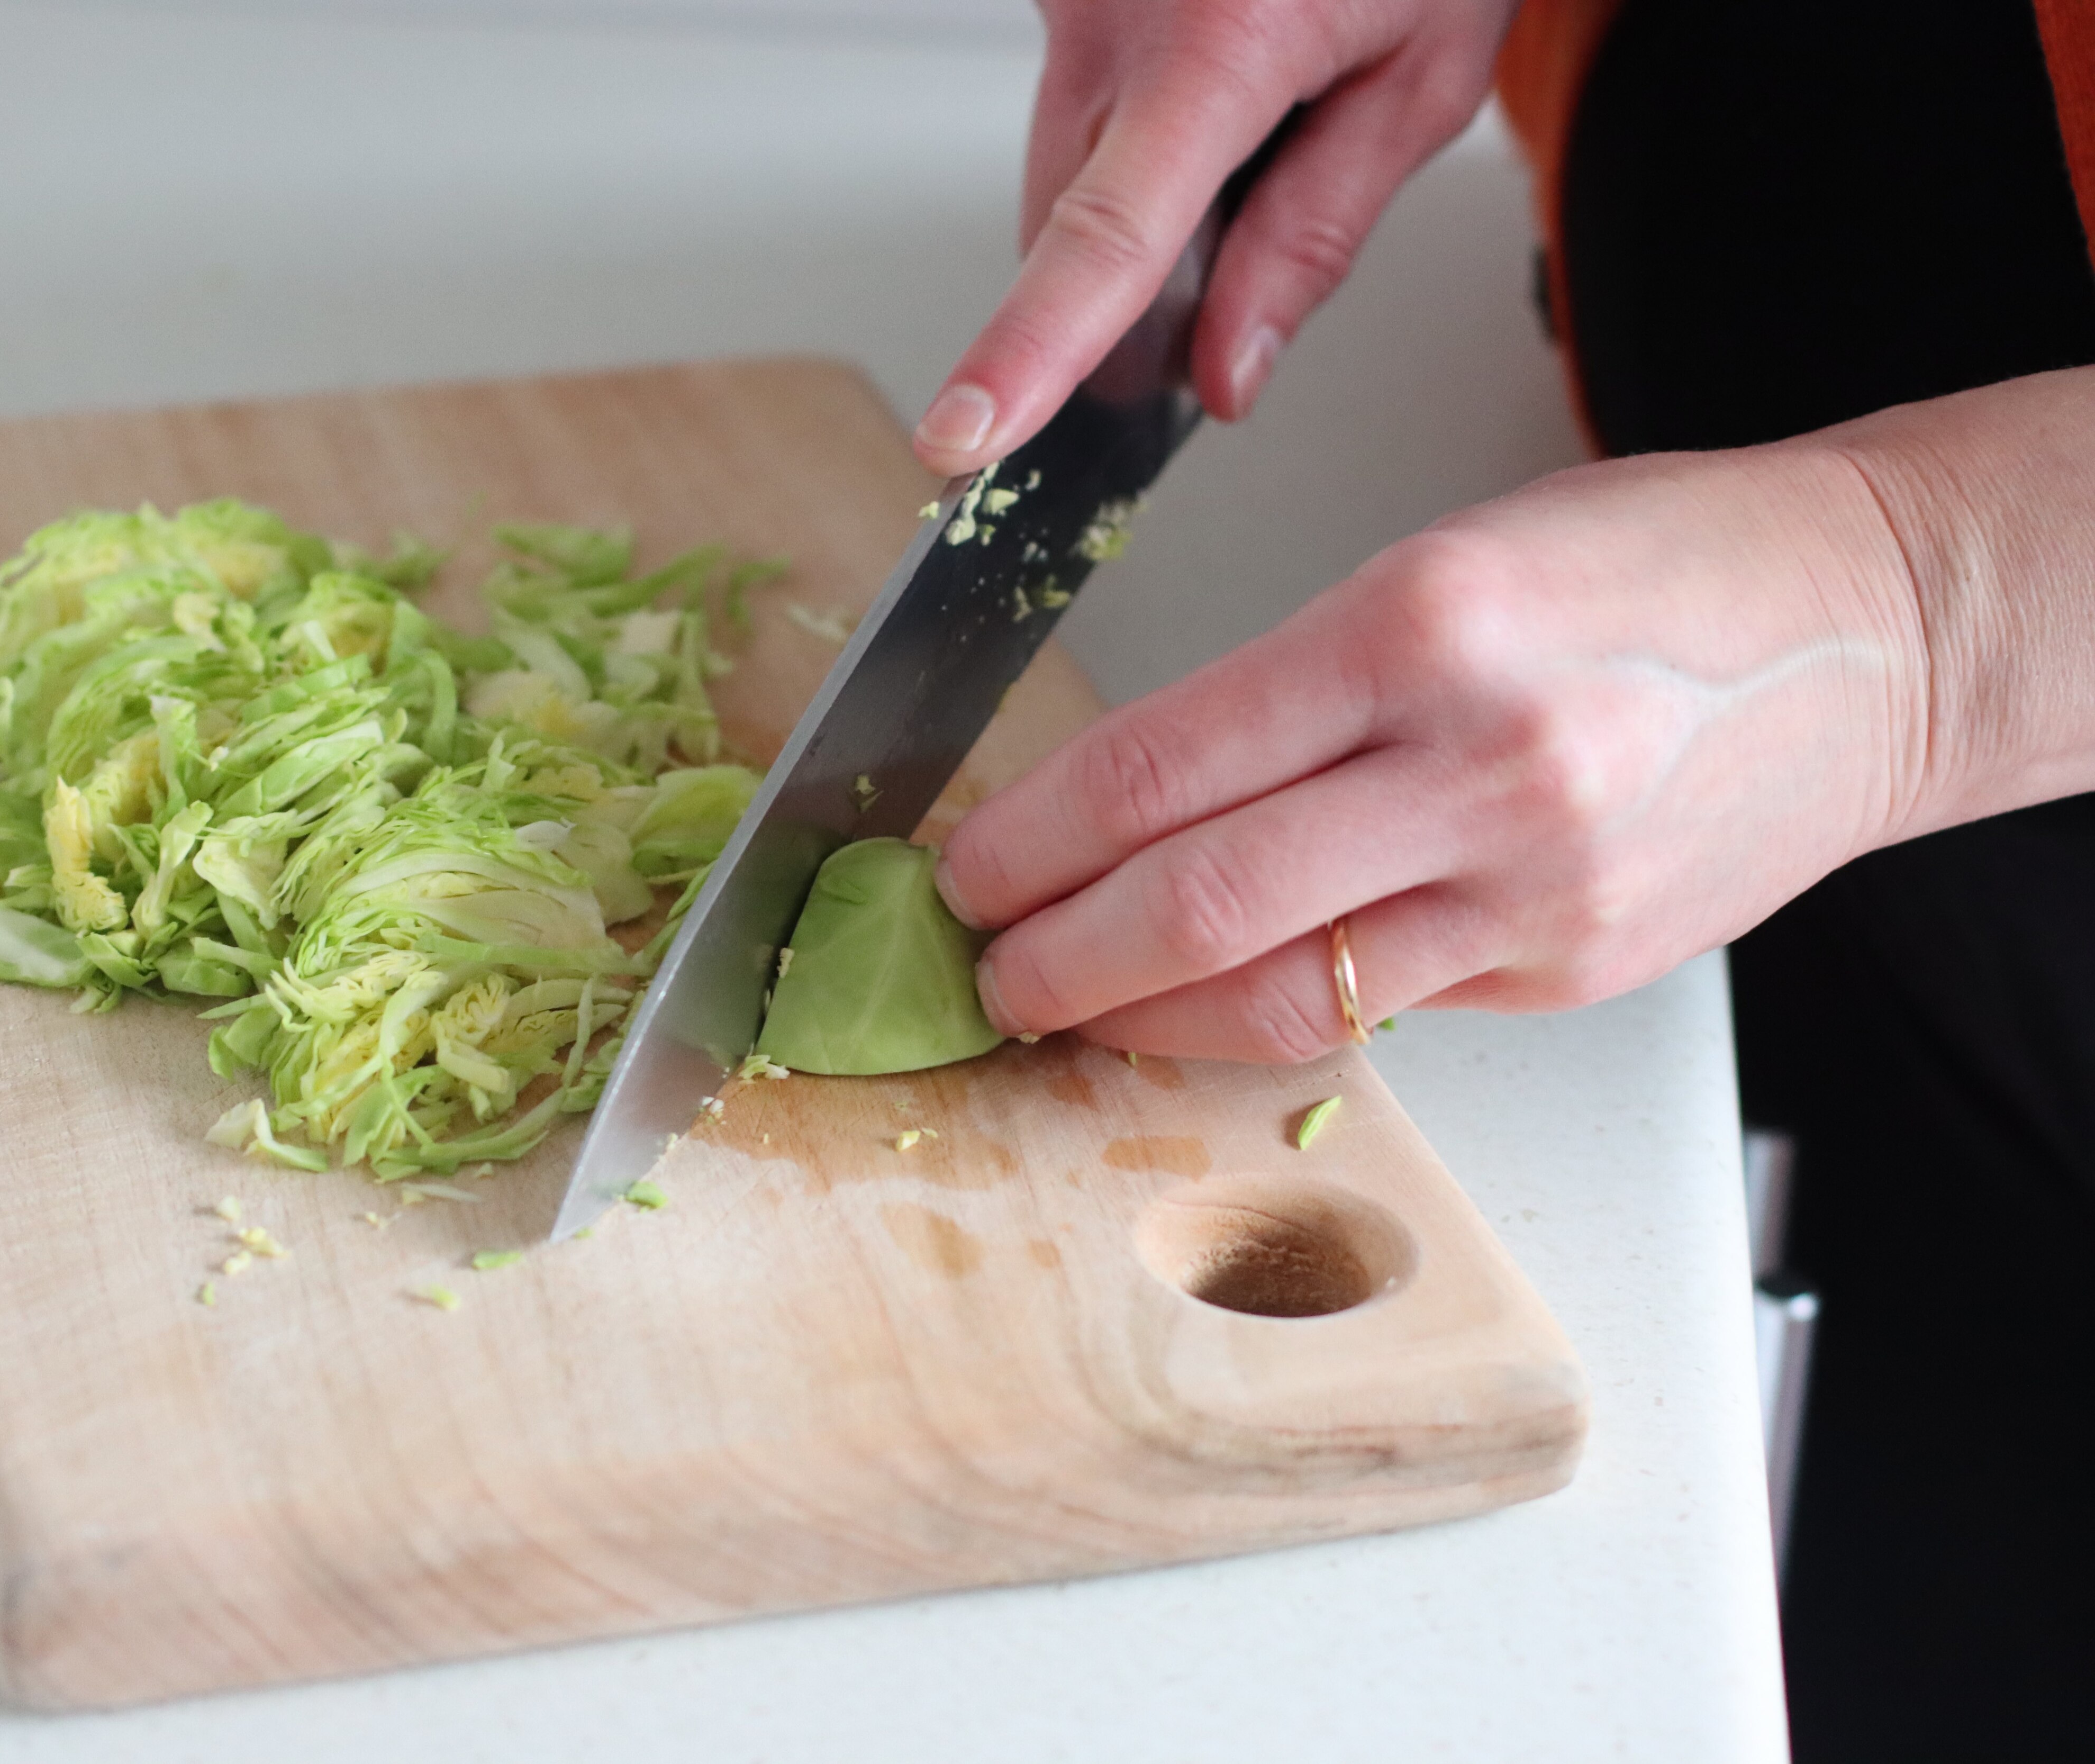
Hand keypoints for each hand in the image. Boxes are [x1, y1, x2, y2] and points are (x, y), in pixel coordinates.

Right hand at [912, 0, 1521, 474]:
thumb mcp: (1422, 78)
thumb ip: (1316, 239)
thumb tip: (1226, 376)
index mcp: (1227, 38)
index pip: (1108, 236)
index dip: (1030, 350)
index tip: (968, 435)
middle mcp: (1117, 16)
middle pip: (1073, 231)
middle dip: (1140, 291)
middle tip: (1240, 267)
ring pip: (1063, 180)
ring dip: (1139, 205)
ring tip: (1252, 127)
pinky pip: (1071, 110)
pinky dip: (1132, 137)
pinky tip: (1213, 84)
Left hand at [934, 436, 1941, 1059]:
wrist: (1874, 634)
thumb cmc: (1658, 569)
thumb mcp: (1441, 563)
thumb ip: (1286, 689)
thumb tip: (1128, 802)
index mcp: (1421, 626)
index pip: (1158, 765)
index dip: (1030, 839)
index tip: (966, 867)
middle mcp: (1478, 763)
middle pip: (1196, 902)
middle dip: (1054, 955)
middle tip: (982, 966)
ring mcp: (1533, 884)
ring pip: (1279, 996)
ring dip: (1138, 1017)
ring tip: (1064, 1009)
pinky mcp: (1571, 969)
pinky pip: (1380, 1015)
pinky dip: (1269, 1019)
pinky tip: (1205, 1009)